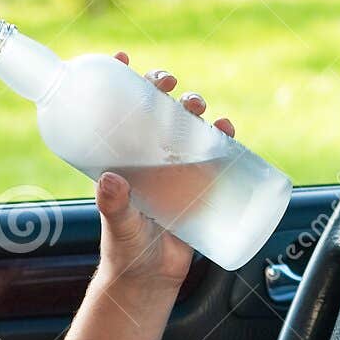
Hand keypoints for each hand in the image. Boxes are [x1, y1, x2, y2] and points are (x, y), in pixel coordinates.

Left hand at [94, 53, 236, 294]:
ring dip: (194, 108)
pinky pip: (214, 155)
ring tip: (200, 107)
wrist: (151, 280)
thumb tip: (111, 180)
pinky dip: (223, 138)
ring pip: (186, 127)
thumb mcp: (117, 224)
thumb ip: (113, 204)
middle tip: (169, 83)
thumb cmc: (125, 250)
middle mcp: (146, 157)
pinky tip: (227, 129)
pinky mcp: (198, 185)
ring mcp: (173, 169)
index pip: (115, 110)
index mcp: (119, 158)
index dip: (119, 81)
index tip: (123, 59)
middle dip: (163, 88)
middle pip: (155, 110)